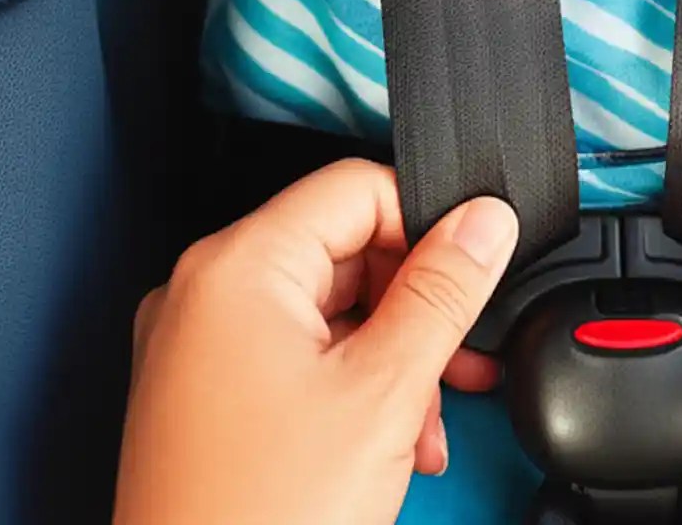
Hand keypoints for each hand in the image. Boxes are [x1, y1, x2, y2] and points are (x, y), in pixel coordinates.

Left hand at [114, 160, 518, 524]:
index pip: (353, 191)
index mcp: (235, 270)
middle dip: (416, 306)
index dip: (427, 221)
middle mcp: (204, 296)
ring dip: (395, 356)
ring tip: (427, 418)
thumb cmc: (262, 516)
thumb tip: (482, 224)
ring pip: (329, 311)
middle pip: (343, 252)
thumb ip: (443, 292)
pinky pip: (298, 357)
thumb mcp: (384, 389)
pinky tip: (391, 436)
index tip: (476, 258)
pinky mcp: (208, 396)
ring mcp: (200, 349)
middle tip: (459, 355)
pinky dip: (354, 384)